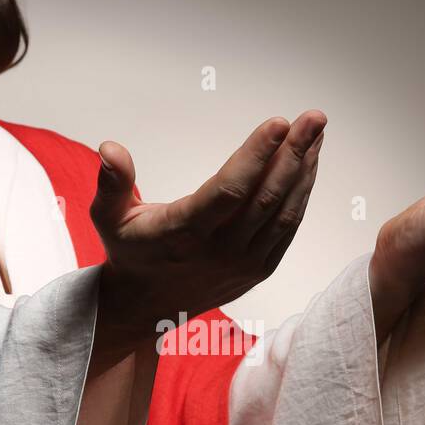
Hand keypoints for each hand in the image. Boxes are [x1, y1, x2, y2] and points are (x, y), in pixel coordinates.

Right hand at [91, 110, 326, 349]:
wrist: (146, 306)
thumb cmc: (131, 251)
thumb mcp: (107, 218)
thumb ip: (111, 182)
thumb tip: (109, 147)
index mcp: (184, 233)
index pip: (229, 190)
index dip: (257, 155)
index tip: (279, 122)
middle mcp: (219, 251)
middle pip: (266, 197)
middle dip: (294, 153)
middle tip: (313, 118)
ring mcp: (243, 263)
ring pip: (283, 212)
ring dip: (304, 170)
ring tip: (316, 133)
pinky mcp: (259, 269)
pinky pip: (287, 228)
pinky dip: (301, 194)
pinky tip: (309, 165)